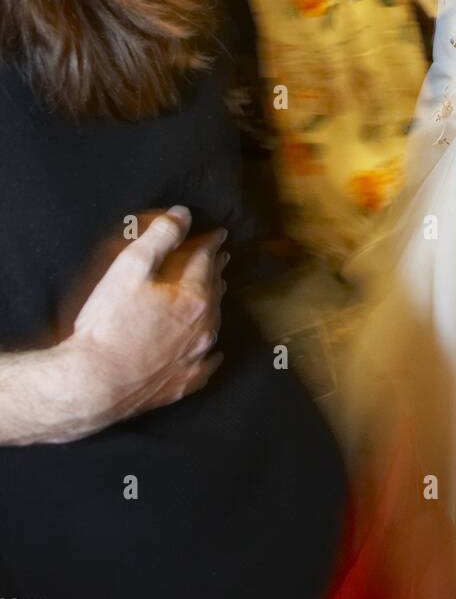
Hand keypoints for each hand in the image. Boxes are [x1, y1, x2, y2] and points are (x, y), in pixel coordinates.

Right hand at [66, 207, 228, 436]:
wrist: (93, 383)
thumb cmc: (108, 324)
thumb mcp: (130, 267)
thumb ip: (160, 237)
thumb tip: (183, 215)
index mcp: (193, 296)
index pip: (207, 259)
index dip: (212, 242)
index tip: (218, 234)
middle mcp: (202, 326)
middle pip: (215, 290)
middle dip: (216, 270)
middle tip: (219, 258)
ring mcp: (194, 357)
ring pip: (214, 323)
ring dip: (215, 304)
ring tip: (215, 291)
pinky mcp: (181, 383)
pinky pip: (206, 366)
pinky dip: (211, 354)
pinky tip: (213, 353)